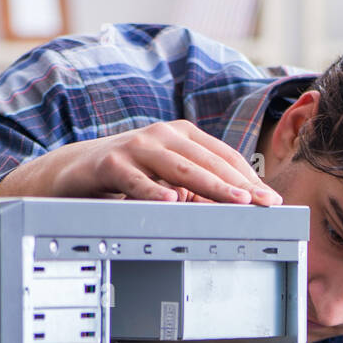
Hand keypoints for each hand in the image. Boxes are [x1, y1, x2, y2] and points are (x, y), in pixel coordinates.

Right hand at [0, 119, 281, 204]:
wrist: (71, 170)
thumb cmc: (125, 174)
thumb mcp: (165, 177)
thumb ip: (195, 187)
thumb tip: (236, 207)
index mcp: (181, 136)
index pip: (223, 156)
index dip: (249, 178)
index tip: (271, 201)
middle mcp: (162, 135)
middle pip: (207, 161)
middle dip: (239, 184)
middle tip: (263, 204)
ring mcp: (136, 146)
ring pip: (180, 168)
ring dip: (211, 185)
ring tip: (236, 201)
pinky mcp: (110, 163)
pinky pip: (136, 180)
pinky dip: (153, 192)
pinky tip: (171, 203)